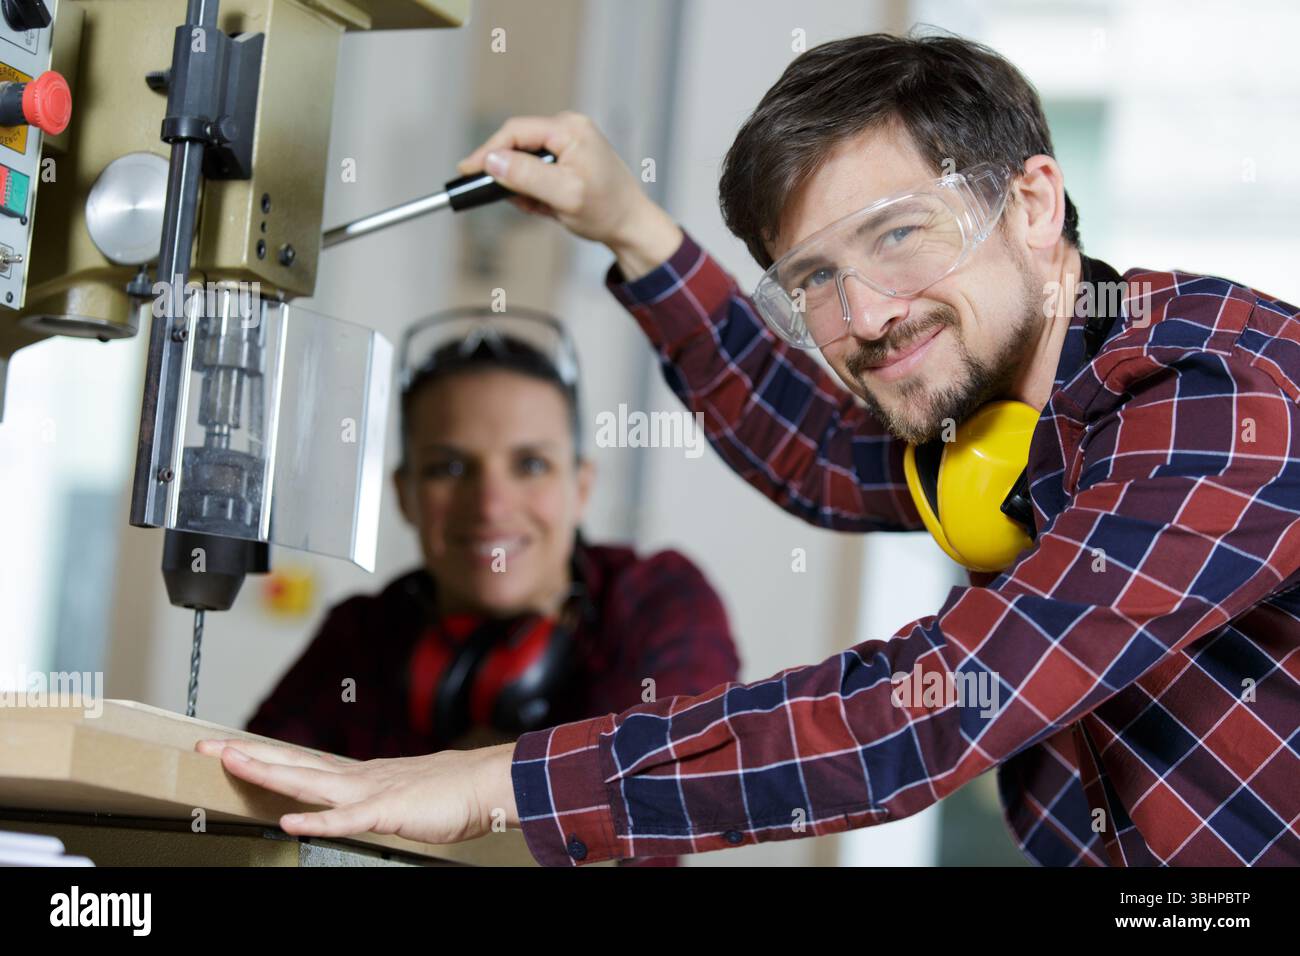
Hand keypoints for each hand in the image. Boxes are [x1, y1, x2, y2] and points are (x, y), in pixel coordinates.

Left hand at [194, 738, 518, 845]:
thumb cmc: (453, 791)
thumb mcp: (403, 794)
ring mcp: (371, 791)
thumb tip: (355, 807)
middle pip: (294, 764)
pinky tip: (290, 821)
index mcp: (360, 775)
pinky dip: (317, 819)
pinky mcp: (388, 810)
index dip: (264, 757)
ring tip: (233, 765)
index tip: (230, 750)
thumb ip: (374, 800)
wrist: (488, 782)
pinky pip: (346, 818)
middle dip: (248, 756)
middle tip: (208, 747)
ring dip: (269, 773)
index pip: (302, 764)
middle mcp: (358, 777)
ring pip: (310, 782)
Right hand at [458, 111, 681, 279]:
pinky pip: (536, 172)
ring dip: (524, 189)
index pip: (515, 132)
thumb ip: (528, 176)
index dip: (488, 151)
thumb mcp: (564, 195)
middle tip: (514, 201)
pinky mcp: (567, 159)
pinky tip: (547, 207)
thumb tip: (493, 161)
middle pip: (517, 145)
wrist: (631, 226)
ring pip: (524, 162)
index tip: (468, 171)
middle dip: (510, 176)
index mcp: (570, 129)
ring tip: (541, 209)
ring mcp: (568, 144)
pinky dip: (534, 192)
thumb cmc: (607, 210)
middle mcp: (568, 129)